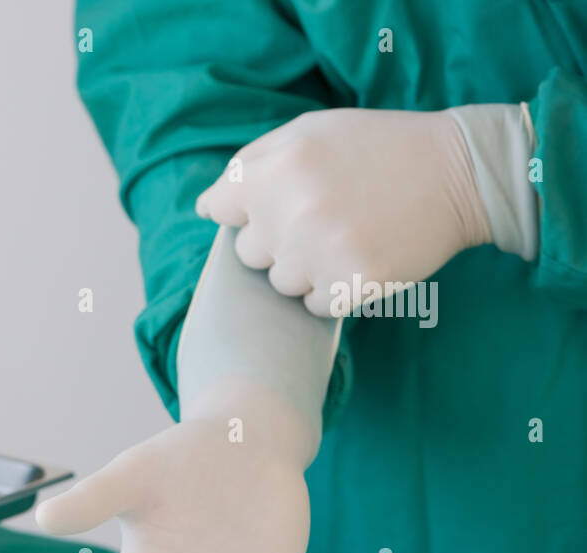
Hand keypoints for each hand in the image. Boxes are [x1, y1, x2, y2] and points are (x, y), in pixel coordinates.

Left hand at [195, 108, 491, 316]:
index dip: (246, 208)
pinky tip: (358, 259)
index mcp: (276, 170)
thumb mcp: (308, 132)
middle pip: (248, 253)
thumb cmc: (373, 148)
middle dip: (276, 240)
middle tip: (320, 218)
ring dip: (305, 268)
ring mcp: (322, 253)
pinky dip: (332, 291)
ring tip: (342, 236)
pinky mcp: (353, 284)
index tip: (275, 203)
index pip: (220, 209)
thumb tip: (207, 208)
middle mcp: (292, 213)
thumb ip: (250, 164)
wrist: (458, 172)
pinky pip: (315, 305)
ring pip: (281, 283)